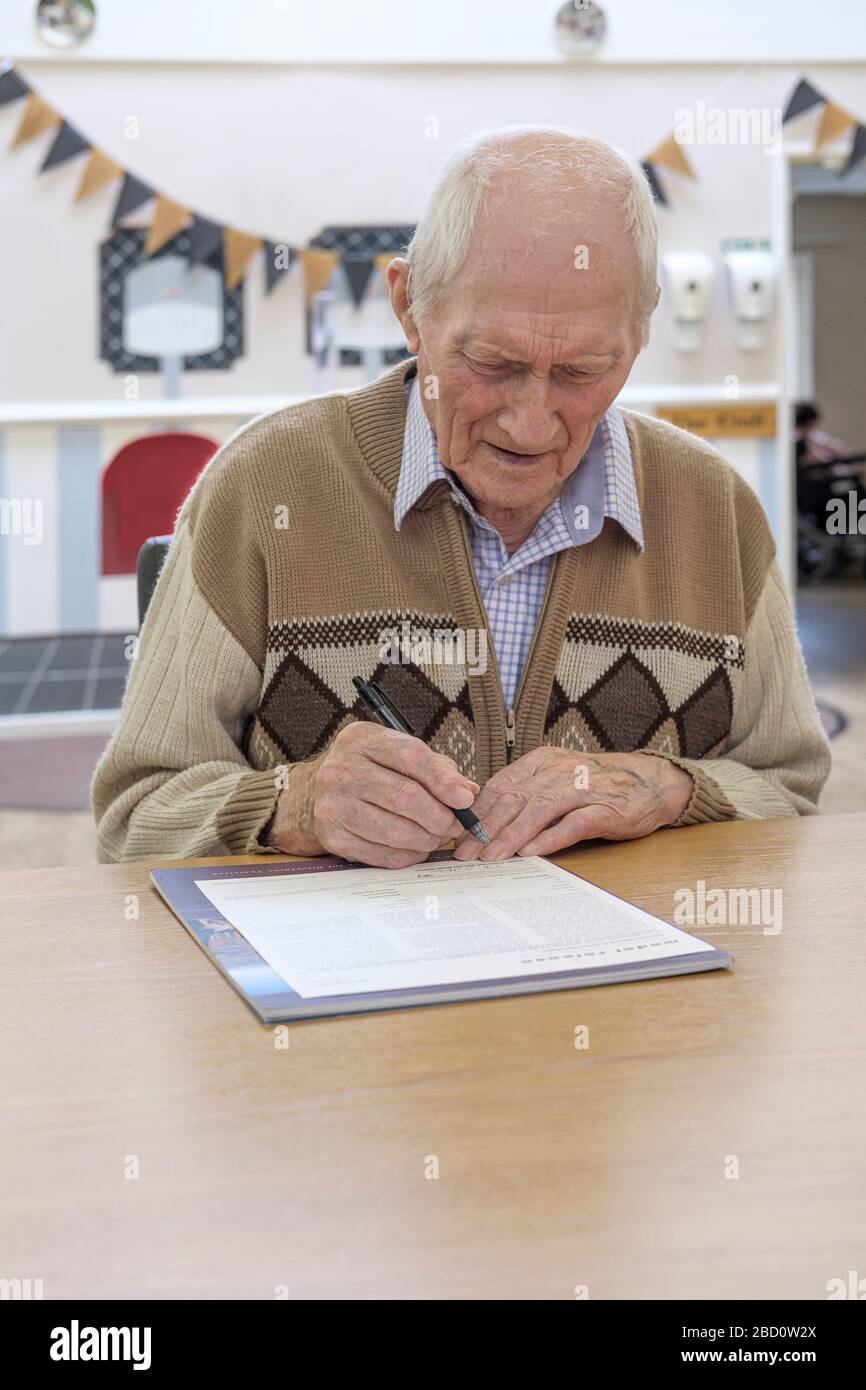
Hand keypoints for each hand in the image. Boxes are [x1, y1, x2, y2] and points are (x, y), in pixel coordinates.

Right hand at [267, 720, 478, 868]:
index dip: (444, 780)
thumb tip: (468, 792)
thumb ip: (435, 767)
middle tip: (456, 825)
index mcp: (361, 740)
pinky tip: (416, 847)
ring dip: (428, 840)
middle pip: (406, 798)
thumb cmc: (367, 769)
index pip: (410, 757)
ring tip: (438, 836)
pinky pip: (383, 855)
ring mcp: (333, 806)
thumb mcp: (394, 752)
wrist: (313, 792)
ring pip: (397, 832)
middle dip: (441, 817)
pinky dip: (409, 855)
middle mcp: (342, 770)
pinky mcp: (333, 837)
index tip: (466, 799)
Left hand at [453, 748, 693, 860]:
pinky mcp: (606, 808)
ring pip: (539, 810)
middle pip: (514, 798)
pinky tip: (530, 853)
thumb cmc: (597, 786)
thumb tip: (484, 822)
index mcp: (543, 761)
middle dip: (485, 828)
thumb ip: (526, 794)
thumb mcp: (557, 780)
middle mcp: (560, 770)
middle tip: (464, 854)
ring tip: (490, 858)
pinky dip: (549, 838)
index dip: (476, 812)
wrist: (651, 782)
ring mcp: (583, 789)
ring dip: (511, 836)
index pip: (500, 785)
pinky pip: (573, 823)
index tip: (455, 835)